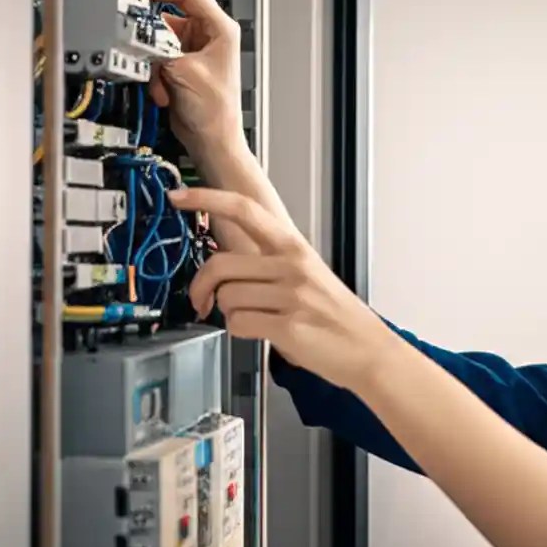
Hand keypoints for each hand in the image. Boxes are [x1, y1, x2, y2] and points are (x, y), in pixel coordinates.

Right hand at [132, 0, 242, 155]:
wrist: (211, 139)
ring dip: (154, 64)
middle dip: (153, 41)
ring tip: (163, 83)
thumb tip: (139, 34)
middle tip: (143, 50)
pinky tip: (164, 91)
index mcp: (221, 29)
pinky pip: (154, 57)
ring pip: (157, 40)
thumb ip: (159, 47)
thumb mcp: (183, 72)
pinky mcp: (179, 62)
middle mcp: (208, 35)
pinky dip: (154, 75)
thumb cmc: (215, 111)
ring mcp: (192, 48)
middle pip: (167, 17)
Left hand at [169, 187, 396, 382]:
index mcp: (295, 247)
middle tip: (201, 300)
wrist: (369, 350)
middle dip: (201, 286)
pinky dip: (239, 332)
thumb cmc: (337, 315)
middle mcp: (292, 267)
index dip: (205, 199)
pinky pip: (238, 324)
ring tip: (253, 319)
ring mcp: (291, 297)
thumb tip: (224, 264)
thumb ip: (271, 262)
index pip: (245, 210)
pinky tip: (261, 332)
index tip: (178, 196)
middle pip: (219, 264)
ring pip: (226, 298)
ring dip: (229, 313)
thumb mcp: (309, 274)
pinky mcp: (288, 328)